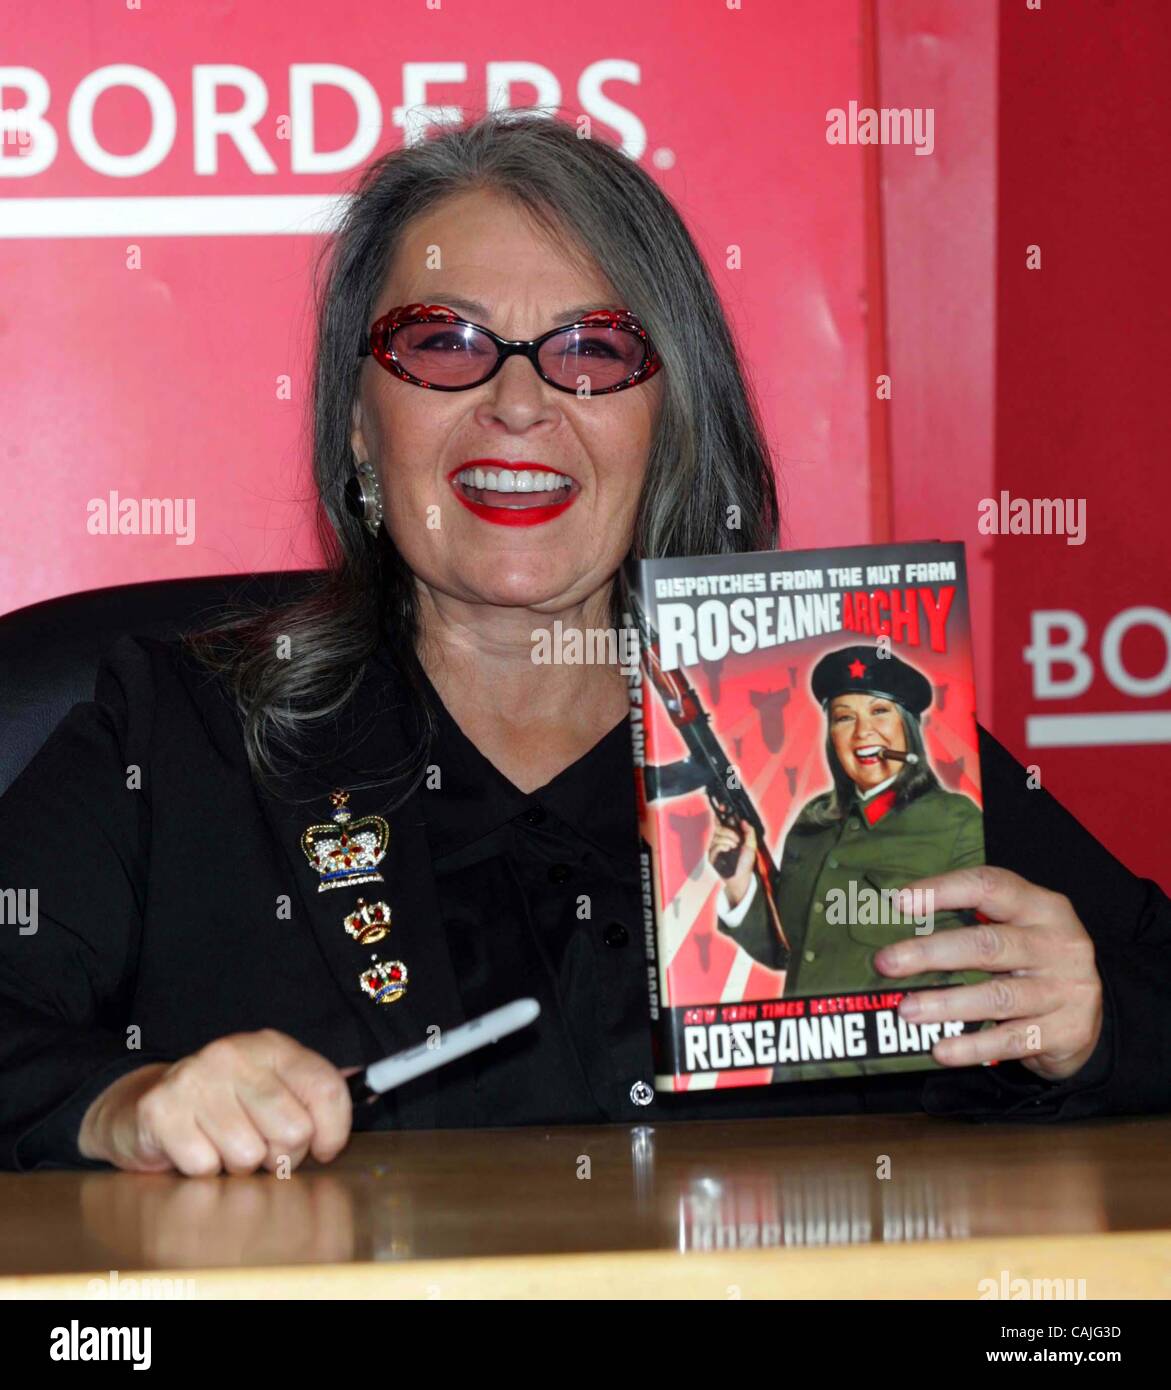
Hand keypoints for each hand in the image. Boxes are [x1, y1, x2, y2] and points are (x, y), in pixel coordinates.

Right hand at [78, 1030, 354, 1174]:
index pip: (327, 1089)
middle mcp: (235, 1054)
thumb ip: (315, 1089)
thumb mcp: (272, 1083)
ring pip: (249, 1155)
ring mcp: (196, 1079)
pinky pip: (206, 1166)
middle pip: (293, 1131)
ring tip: (223, 1145)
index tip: (326, 1149)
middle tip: (260, 1147)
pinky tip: (194, 1148)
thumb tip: (368, 1086)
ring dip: (238, 1166)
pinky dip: (203, 1170)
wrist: (140, 1105)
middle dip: (281, 1156)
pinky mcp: (162, 1110)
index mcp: (272, 1046)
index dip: (335, 1131)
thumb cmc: (221, 1102)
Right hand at [708, 817, 755, 907]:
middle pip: (719, 827)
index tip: (722, 806)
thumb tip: (743, 821)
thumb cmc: (746, 863)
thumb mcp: (752, 845)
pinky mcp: (712, 855)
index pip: (723, 821)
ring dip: (728, 840)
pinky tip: (728, 851)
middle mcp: (722, 840)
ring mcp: (715, 847)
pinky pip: (715, 845)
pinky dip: (723, 846)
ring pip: (717, 835)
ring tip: (734, 847)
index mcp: (730, 835)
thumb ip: (749, 832)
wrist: (742, 878)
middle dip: (729, 831)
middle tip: (737, 839)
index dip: (721, 813)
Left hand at [873, 866, 1103, 1081]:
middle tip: (887, 963)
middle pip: (988, 945)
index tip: (898, 902)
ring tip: (906, 1010)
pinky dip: (972, 1046)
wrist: (1091, 1017)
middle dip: (931, 953)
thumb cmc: (1036, 962)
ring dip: (946, 1003)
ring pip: (998, 996)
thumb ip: (974, 920)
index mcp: (1043, 907)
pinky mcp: (1066, 1032)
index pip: (990, 886)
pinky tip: (941, 1049)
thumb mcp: (1019, 929)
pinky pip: (1010, 1040)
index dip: (942, 890)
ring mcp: (1066, 990)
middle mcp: (1059, 944)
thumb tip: (899, 921)